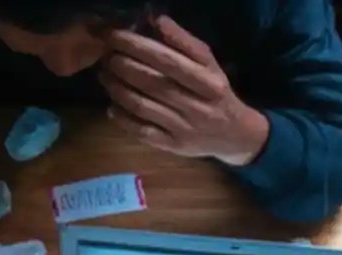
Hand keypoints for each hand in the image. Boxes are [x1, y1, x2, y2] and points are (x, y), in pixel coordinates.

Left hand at [101, 16, 269, 165]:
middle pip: (152, 83)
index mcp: (208, 82)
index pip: (168, 61)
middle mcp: (197, 107)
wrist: (235, 135)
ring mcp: (184, 129)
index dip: (138, 47)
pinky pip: (142, 132)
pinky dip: (123, 119)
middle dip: (123, 66)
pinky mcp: (174, 146)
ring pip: (143, 107)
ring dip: (117, 89)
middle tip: (107, 56)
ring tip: (105, 76)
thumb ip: (185, 42)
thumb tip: (157, 21)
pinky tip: (113, 106)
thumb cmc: (217, 93)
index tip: (116, 36)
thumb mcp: (209, 64)